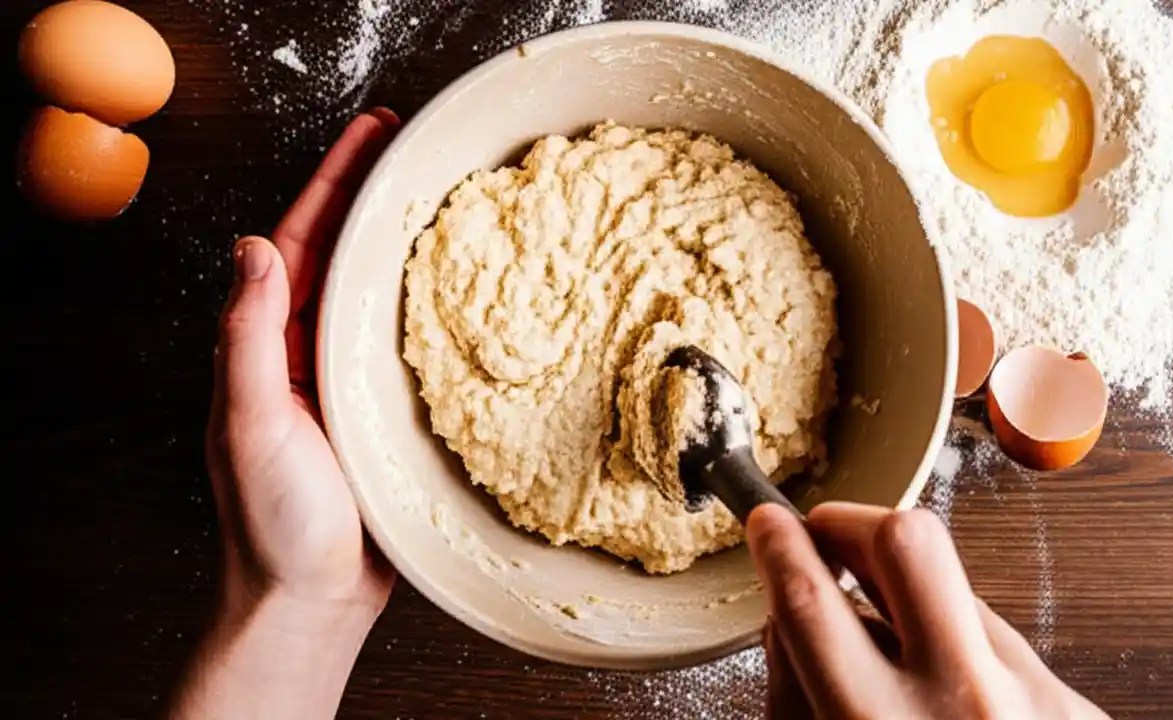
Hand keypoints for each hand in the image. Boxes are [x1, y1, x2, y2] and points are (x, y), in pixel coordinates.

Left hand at [170, 109, 399, 719]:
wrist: (311, 600)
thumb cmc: (273, 522)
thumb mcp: (249, 422)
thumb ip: (248, 338)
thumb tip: (253, 248)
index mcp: (270, 345)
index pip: (299, 243)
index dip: (334, 184)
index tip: (370, 135)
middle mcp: (307, 352)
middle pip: (343, 255)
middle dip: (373, 196)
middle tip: (413, 144)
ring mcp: (349, 380)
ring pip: (380, 292)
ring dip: (406, 241)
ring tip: (444, 195)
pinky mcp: (387, 412)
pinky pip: (412, 342)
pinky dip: (435, 305)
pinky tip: (467, 287)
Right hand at [747, 503, 1108, 719]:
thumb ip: (796, 694)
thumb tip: (787, 612)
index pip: (814, 599)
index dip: (778, 547)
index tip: (768, 524)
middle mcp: (964, 699)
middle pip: (908, 541)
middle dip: (854, 521)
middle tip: (829, 538)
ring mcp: (1035, 698)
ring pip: (957, 596)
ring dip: (912, 606)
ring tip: (901, 665)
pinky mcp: (1076, 705)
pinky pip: (999, 647)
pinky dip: (963, 659)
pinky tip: (956, 707)